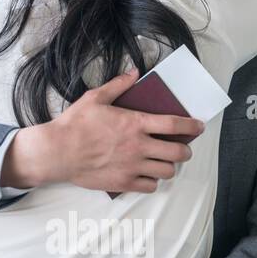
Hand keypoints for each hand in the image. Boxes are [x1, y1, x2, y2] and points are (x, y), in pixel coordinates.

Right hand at [5, 69, 204, 193]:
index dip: (192, 126)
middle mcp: (139, 146)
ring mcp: (133, 166)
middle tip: (180, 148)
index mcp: (135, 123)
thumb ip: (118, 85)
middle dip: (184, 150)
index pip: (175, 125)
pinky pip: (151, 186)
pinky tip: (145, 174)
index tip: (198, 127)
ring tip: (161, 162)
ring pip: (167, 171)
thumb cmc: (75, 124)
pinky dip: (152, 181)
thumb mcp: (95, 98)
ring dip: (168, 166)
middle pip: (178, 152)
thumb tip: (134, 72)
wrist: (57, 151)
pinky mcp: (124, 182)